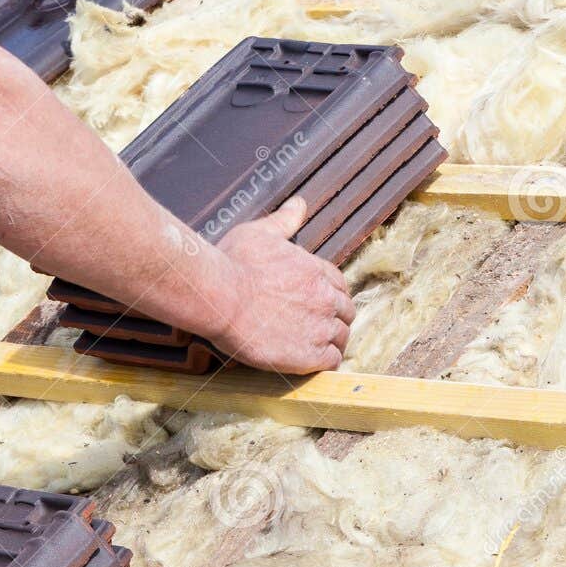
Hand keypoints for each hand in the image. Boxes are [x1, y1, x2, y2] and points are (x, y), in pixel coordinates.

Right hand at [211, 198, 354, 373]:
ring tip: (316, 347)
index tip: (319, 302)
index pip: (339, 284)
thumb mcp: (260, 233)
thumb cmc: (233, 263)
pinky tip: (314, 363)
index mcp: (316, 270)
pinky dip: (326, 362)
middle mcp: (325, 297)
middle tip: (318, 327)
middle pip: (345, 312)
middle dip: (335, 318)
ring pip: (341, 337)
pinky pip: (332, 361)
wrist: (220, 296)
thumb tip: (299, 204)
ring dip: (332, 341)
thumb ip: (284, 221)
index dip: (331, 295)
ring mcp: (320, 326)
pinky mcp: (310, 355)